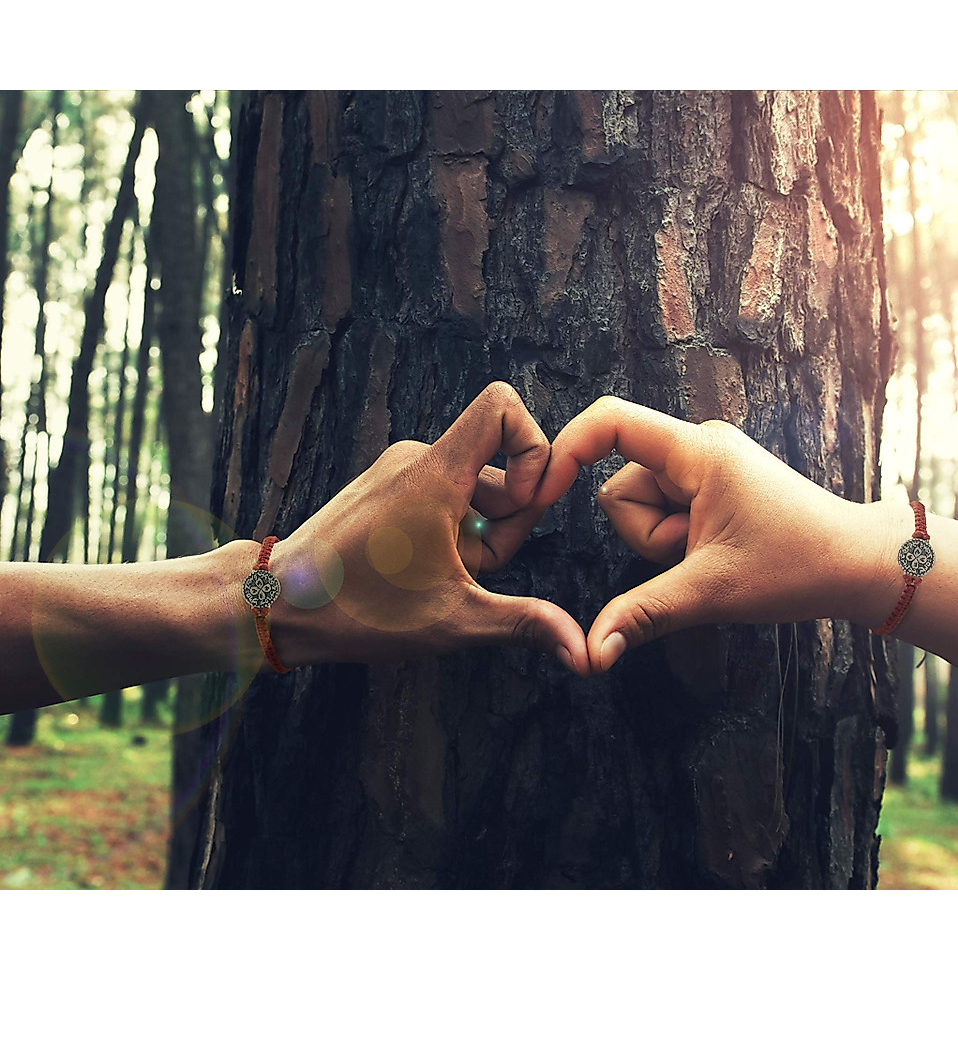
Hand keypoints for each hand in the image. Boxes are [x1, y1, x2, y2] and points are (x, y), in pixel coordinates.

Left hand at [267, 383, 587, 673]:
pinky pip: (442, 498)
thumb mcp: (453, 620)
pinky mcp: (386, 489)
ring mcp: (399, 473)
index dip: (534, 448)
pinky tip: (423, 572)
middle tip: (473, 572)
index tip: (524, 504)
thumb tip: (584, 652)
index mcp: (435, 473)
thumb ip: (525, 624)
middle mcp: (417, 459)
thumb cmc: (354, 608)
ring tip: (442, 579)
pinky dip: (450, 533)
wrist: (272, 606)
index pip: (502, 406)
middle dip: (505, 525)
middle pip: (499, 468)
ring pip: (472, 491)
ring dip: (477, 538)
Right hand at [536, 396, 883, 672]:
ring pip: (641, 505)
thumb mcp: (711, 591)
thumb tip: (589, 654)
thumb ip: (642, 615)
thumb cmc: (798, 566)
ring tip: (713, 556)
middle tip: (699, 554)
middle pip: (622, 486)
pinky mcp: (713, 484)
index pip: (611, 420)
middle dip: (647, 534)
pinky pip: (666, 511)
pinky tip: (718, 553)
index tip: (543, 493)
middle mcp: (699, 446)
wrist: (860, 565)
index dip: (567, 448)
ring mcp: (707, 465)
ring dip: (664, 542)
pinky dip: (679, 540)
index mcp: (698, 452)